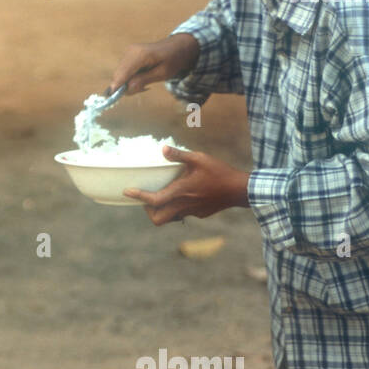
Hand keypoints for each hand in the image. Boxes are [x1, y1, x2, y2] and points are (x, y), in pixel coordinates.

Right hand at [108, 34, 198, 95]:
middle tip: (143, 89)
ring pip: (119, 74)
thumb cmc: (173, 60)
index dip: (116, 87)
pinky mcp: (128, 54)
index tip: (109, 98)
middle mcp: (131, 51)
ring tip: (145, 83)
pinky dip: (129, 78)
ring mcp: (128, 51)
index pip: (123, 74)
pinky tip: (141, 77)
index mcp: (140, 55)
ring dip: (127, 83)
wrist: (177, 46)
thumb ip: (144, 80)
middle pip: (118, 75)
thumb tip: (127, 89)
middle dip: (125, 86)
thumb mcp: (163, 73)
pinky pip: (123, 70)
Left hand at [121, 145, 248, 224]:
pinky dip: (178, 208)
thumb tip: (163, 148)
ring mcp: (192, 212)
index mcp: (181, 192)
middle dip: (149, 211)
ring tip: (164, 196)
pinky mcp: (200, 214)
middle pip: (158, 219)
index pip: (154, 200)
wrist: (240, 190)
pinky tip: (184, 196)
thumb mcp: (199, 158)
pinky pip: (183, 214)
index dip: (139, 197)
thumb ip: (179, 155)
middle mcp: (184, 205)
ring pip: (170, 219)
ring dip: (162, 210)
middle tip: (149, 198)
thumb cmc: (219, 172)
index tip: (128, 192)